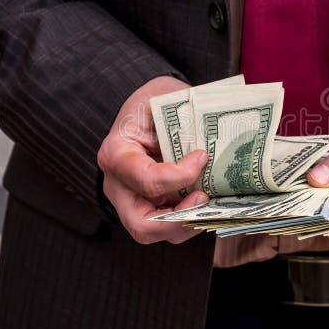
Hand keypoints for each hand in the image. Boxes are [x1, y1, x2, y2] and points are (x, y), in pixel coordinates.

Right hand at [97, 75, 208, 243]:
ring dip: (189, 223)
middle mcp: (118, 185)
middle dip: (179, 220)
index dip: (179, 176)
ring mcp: (132, 200)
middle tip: (205, 199)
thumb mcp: (165, 95)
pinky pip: (169, 227)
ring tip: (212, 202)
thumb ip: (183, 119)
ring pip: (157, 232)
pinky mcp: (150, 207)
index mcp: (116, 154)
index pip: (145, 179)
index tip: (202, 156)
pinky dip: (191, 221)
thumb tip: (212, 144)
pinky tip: (211, 204)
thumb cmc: (155, 100)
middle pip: (142, 224)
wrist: (150, 108)